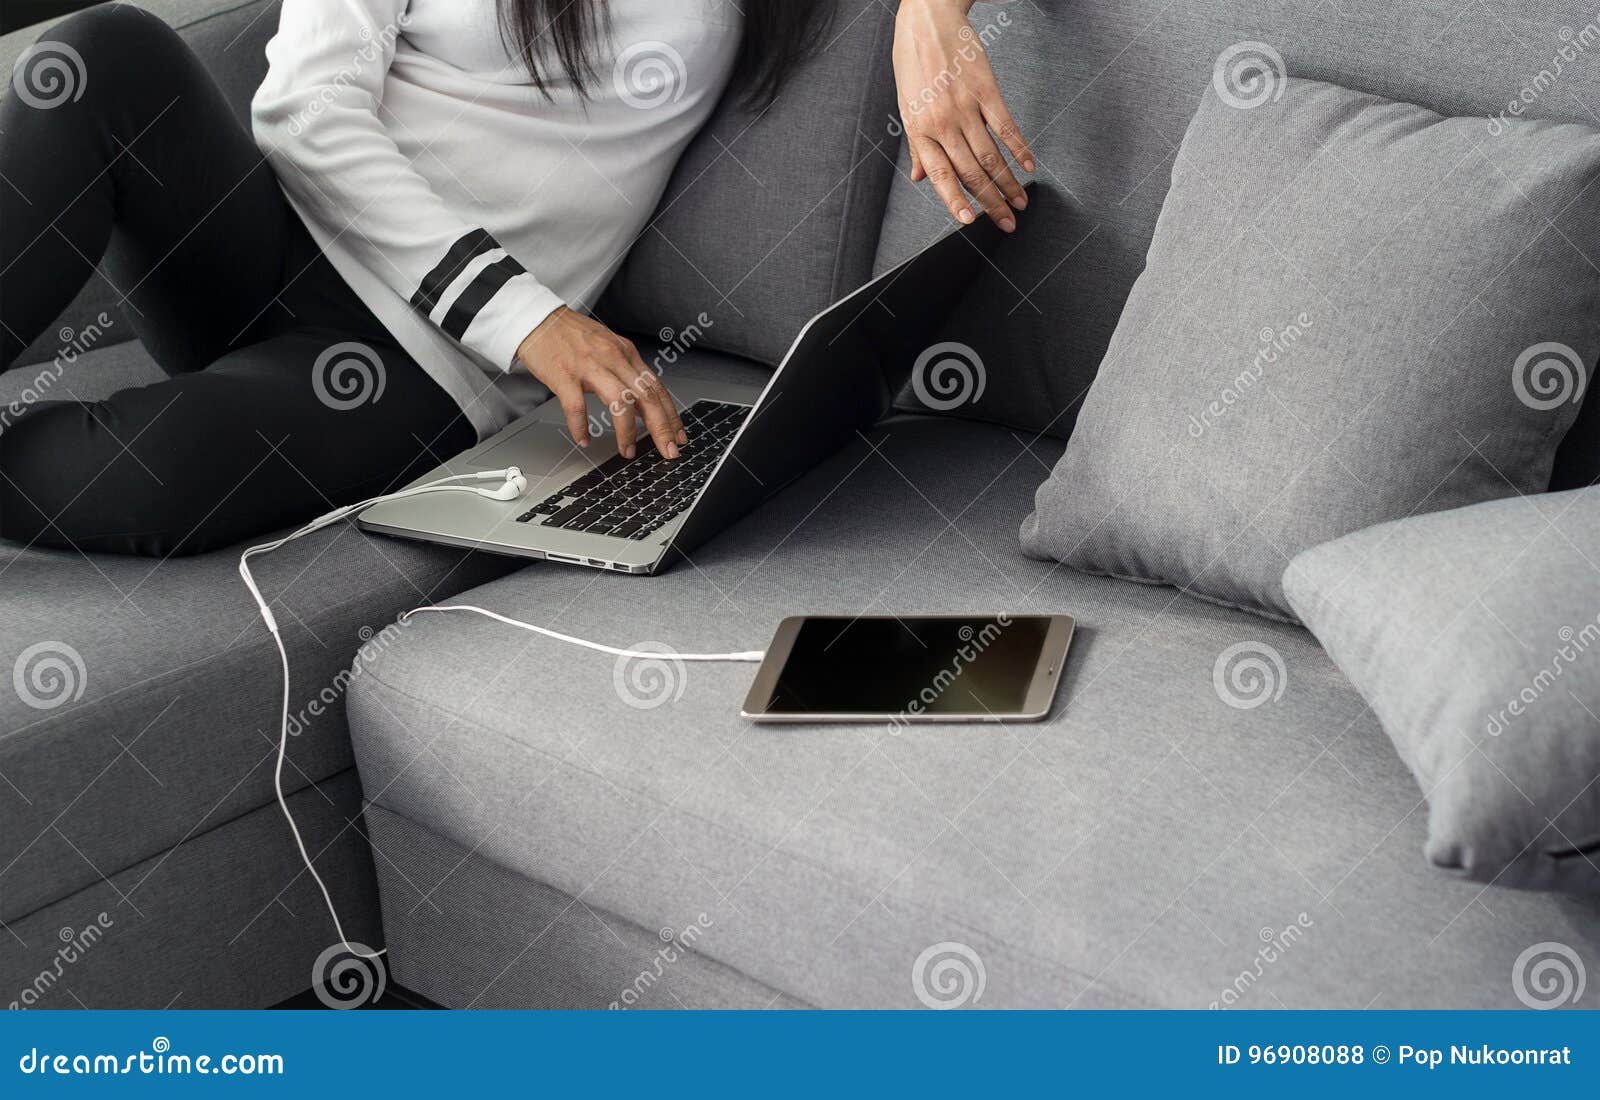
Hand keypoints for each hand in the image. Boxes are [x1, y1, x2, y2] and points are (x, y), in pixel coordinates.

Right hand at [516, 308, 686, 459]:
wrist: (538, 319)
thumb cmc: (571, 336)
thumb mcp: (609, 348)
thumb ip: (627, 372)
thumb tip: (644, 402)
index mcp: (626, 354)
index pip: (657, 387)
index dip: (671, 415)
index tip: (679, 436)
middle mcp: (613, 358)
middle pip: (646, 396)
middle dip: (661, 428)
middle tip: (668, 451)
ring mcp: (589, 366)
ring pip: (620, 401)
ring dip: (627, 431)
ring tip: (627, 451)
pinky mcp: (564, 375)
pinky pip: (577, 407)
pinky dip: (581, 427)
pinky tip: (584, 439)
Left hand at [893, 0, 1033, 230]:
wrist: (928, 19)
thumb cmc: (913, 59)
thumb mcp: (905, 105)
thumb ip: (916, 146)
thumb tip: (920, 178)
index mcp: (920, 129)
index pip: (941, 175)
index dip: (955, 202)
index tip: (969, 222)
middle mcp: (943, 122)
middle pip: (971, 172)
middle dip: (991, 202)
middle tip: (1006, 222)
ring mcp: (966, 107)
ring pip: (990, 155)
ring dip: (1008, 183)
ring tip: (1020, 202)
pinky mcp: (986, 90)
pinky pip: (1006, 126)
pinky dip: (1020, 148)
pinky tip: (1029, 166)